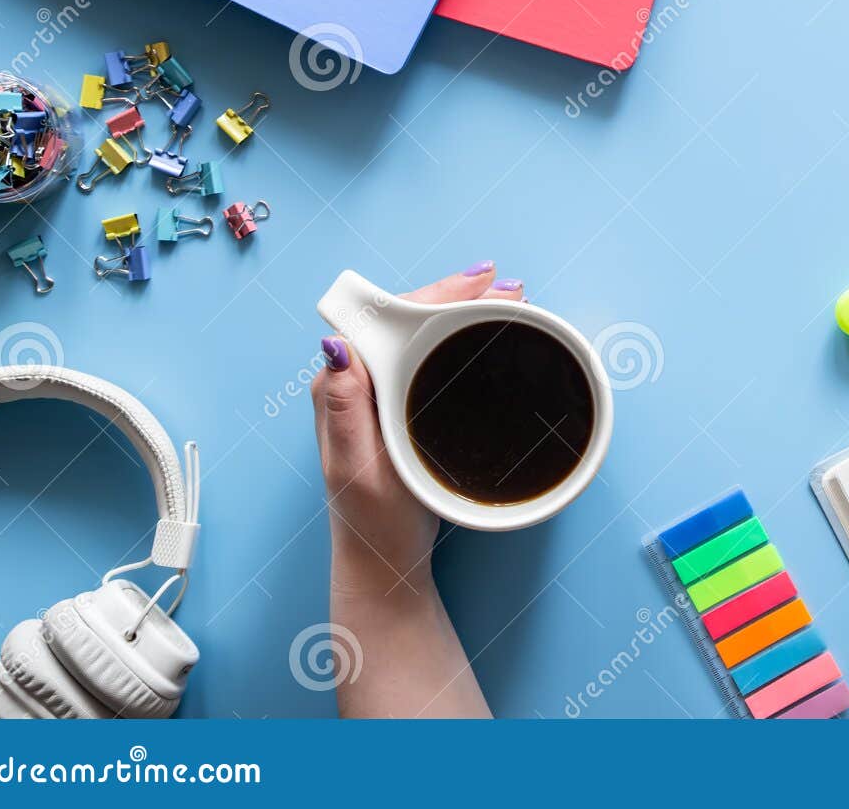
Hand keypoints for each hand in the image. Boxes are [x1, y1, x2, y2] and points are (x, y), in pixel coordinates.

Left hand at [311, 263, 526, 597]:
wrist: (387, 564)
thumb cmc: (372, 523)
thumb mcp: (356, 467)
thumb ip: (344, 407)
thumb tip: (336, 344)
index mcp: (342, 385)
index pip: (389, 318)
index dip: (435, 294)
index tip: (479, 284)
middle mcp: (361, 381)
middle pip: (411, 319)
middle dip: (460, 296)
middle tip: (512, 291)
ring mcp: (384, 393)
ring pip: (425, 335)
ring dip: (466, 313)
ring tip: (511, 302)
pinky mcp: (405, 407)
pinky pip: (434, 358)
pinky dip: (465, 340)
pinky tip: (492, 334)